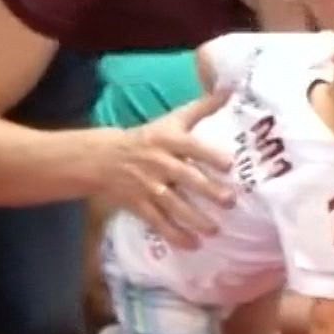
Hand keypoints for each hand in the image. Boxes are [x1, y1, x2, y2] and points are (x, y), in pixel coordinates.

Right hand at [105, 92, 234, 248]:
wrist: (104, 158)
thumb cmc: (147, 137)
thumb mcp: (171, 119)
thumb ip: (202, 107)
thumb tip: (230, 89)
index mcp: (168, 141)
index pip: (192, 146)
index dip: (210, 154)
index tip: (229, 165)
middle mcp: (159, 163)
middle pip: (185, 178)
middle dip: (207, 190)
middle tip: (229, 201)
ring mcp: (148, 186)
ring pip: (172, 204)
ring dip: (193, 218)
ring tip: (214, 229)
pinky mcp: (138, 204)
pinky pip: (157, 222)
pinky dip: (174, 234)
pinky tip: (192, 244)